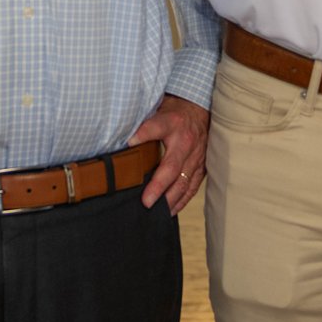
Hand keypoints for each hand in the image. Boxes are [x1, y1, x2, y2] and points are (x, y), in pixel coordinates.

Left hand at [131, 94, 208, 214]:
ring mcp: (196, 156)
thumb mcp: (158, 109)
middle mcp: (186, 141)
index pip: (155, 128)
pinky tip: (170, 210)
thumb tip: (120, 137)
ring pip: (184, 181)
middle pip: (172, 167)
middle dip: (159, 186)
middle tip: (145, 202)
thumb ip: (142, 123)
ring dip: (170, 199)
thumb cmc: (174, 112)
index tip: (129, 143)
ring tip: (156, 212)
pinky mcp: (201, 167)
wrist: (200, 110)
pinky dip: (182, 200)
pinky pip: (192, 187)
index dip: (143, 134)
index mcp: (172, 123)